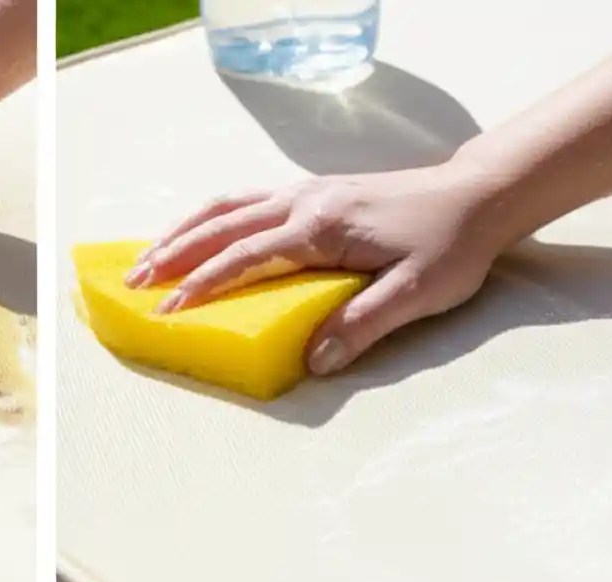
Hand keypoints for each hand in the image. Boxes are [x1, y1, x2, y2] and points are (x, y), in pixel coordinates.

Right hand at [126, 161, 516, 375]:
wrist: (479, 194)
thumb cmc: (451, 244)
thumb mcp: (416, 292)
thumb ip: (361, 325)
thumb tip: (312, 360)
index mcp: (320, 227)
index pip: (244, 257)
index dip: (202, 285)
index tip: (167, 310)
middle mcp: (303, 201)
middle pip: (220, 225)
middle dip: (172, 254)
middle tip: (132, 282)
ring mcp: (306, 191)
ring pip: (227, 206)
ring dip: (184, 231)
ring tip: (148, 256)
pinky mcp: (314, 192)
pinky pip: (246, 201)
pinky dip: (211, 218)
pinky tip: (200, 235)